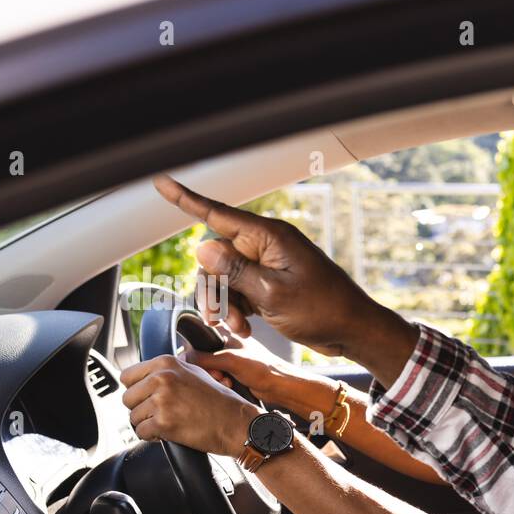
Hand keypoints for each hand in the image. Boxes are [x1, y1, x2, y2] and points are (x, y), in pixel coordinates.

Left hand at [121, 353, 260, 456]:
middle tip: (162, 414)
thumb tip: (144, 377)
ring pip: (133, 417)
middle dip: (141, 409)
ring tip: (169, 423)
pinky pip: (141, 433)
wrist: (238, 424)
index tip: (147, 398)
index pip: (127, 376)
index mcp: (166, 363)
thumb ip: (168, 372)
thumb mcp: (195, 373)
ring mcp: (162, 400)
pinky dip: (152, 437)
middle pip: (127, 398)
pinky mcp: (163, 422)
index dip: (136, 390)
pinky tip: (169, 433)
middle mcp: (161, 378)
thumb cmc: (221, 402)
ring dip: (147, 424)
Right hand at [153, 175, 394, 358]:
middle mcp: (266, 246)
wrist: (353, 331)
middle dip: (212, 286)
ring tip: (238, 326)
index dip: (186, 199)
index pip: (218, 214)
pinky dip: (237, 309)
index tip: (160, 182)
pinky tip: (246, 327)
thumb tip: (203, 247)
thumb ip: (234, 271)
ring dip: (224, 303)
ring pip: (224, 278)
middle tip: (220, 314)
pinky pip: (238, 291)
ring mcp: (268, 266)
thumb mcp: (272, 293)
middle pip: (215, 255)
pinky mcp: (270, 285)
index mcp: (270, 237)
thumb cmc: (323, 310)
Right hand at [184, 324, 299, 404]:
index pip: (197, 337)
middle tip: (218, 375)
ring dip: (213, 378)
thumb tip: (183, 359)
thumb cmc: (262, 368)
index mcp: (225, 332)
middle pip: (200, 355)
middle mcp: (224, 343)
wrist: (279, 387)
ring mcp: (228, 358)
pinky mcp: (231, 371)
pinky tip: (229, 385)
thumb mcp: (230, 360)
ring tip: (226, 381)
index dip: (196, 352)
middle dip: (206, 369)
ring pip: (206, 368)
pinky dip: (219, 382)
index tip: (201, 363)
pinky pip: (215, 376)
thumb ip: (204, 358)